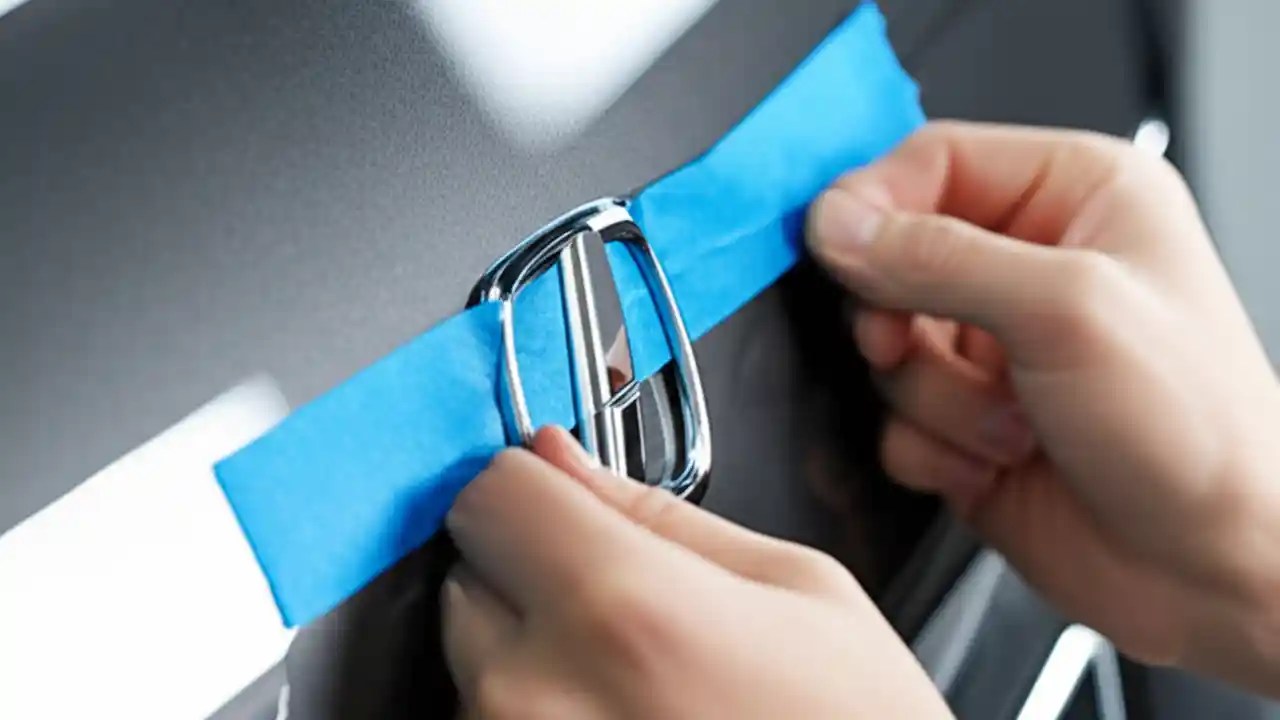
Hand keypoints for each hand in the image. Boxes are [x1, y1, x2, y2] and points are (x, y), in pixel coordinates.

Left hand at [443, 427, 951, 718]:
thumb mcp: (798, 589)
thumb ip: (659, 514)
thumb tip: (561, 455)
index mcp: (619, 607)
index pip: (487, 492)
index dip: (536, 489)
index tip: (568, 509)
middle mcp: (536, 694)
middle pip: (470, 576)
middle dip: (533, 575)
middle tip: (629, 618)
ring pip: (475, 662)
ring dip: (535, 658)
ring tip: (642, 690)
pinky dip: (543, 713)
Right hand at [806, 121, 1279, 693]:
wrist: (1218, 571)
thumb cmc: (1198, 430)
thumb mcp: (1066, 311)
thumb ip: (938, 257)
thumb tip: (841, 225)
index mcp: (1074, 198)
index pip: (930, 161)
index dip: (872, 203)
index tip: (837, 249)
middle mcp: (1030, 266)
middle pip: (891, 256)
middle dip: (899, 319)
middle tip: (916, 345)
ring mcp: (996, 349)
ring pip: (887, 348)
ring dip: (934, 399)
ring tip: (1010, 423)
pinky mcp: (968, 422)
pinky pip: (893, 419)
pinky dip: (933, 448)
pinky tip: (999, 460)